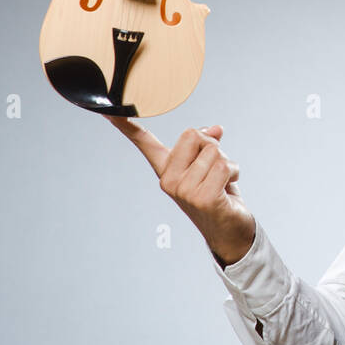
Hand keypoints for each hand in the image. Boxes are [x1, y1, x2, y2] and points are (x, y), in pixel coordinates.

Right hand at [105, 116, 256, 267]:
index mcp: (167, 169)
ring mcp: (183, 191)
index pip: (145, 143)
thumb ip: (208, 143)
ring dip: (227, 163)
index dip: (128, 127)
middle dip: (213, 146)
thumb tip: (215, 128)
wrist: (230, 230)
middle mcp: (169, 180)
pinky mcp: (202, 198)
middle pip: (194, 134)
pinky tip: (228, 189)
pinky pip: (224, 166)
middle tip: (215, 171)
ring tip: (222, 182)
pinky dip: (234, 172)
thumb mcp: (211, 164)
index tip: (110, 113)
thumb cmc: (219, 194)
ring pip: (214, 150)